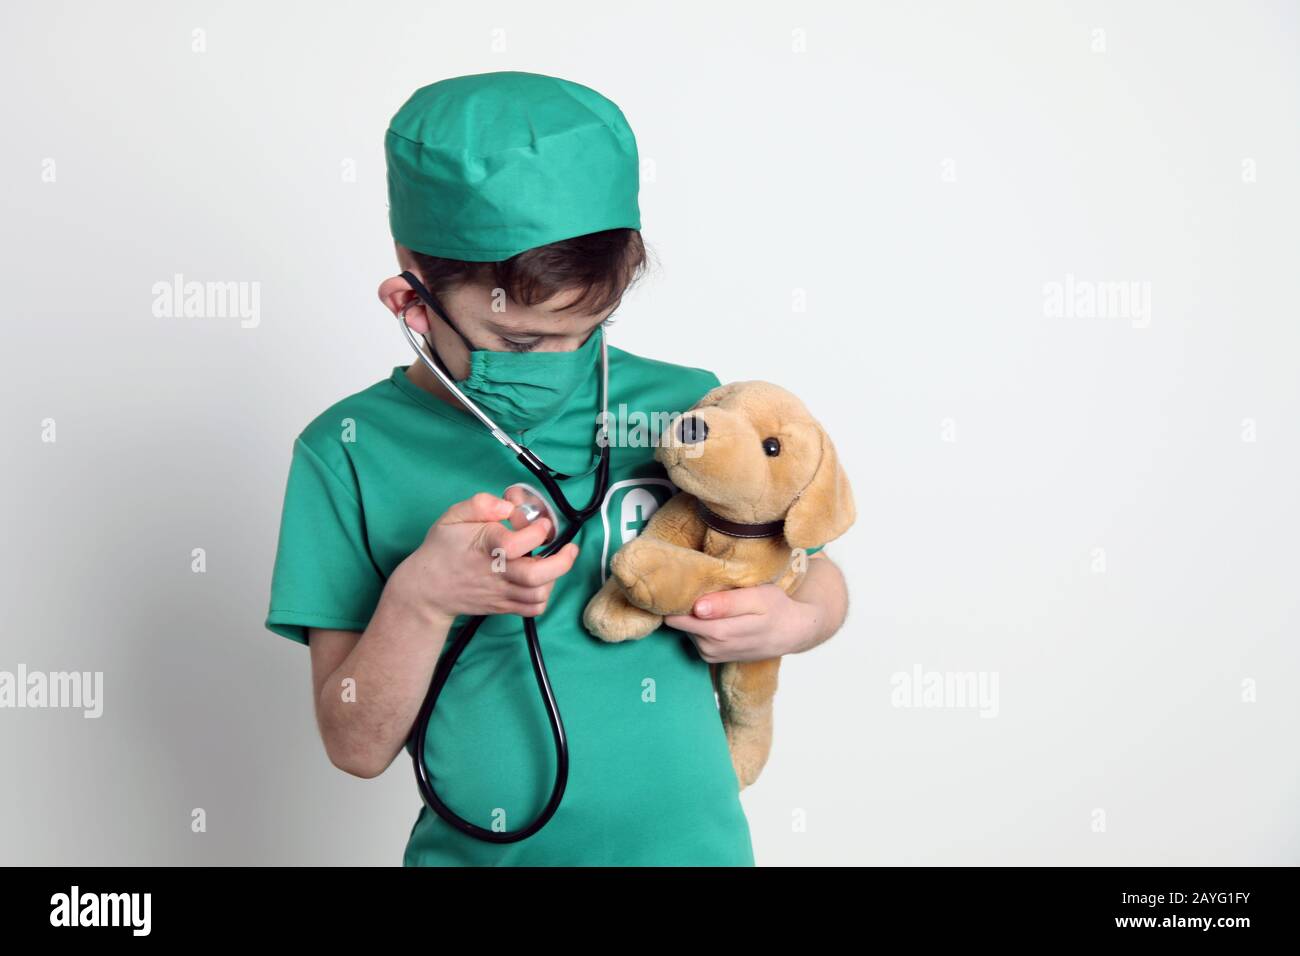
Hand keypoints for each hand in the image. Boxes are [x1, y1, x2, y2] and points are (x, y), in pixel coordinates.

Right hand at [396, 491, 579, 620]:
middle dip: (561, 562)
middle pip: (534, 575)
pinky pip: (532, 609)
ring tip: (553, 561)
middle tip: (569, 548)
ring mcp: (500, 593)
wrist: (427, 590)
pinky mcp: (504, 607)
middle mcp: (494, 573)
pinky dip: (544, 596)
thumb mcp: (453, 516)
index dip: (535, 530)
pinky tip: (542, 580)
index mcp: (483, 547)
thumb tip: (508, 506)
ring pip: (537, 595)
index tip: (541, 522)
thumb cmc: (443, 549)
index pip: (514, 543)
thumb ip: (480, 504)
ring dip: (553, 578)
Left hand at [664, 583, 816, 661]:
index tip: (673, 585)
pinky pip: (693, 636)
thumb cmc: (776, 608)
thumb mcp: (758, 598)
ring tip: (703, 596)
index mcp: (723, 633)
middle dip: (680, 606)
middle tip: (685, 584)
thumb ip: (727, 603)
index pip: (682, 620)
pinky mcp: (711, 656)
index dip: (674, 602)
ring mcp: (711, 655)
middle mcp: (713, 648)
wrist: (791, 632)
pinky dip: (696, 623)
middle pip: (680, 624)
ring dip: (689, 614)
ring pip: (686, 630)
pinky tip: (709, 612)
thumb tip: (697, 608)